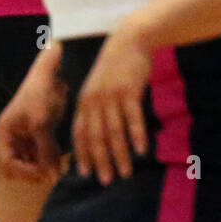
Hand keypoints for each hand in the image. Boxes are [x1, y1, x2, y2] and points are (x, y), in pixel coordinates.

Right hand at [0, 44, 67, 180]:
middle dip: (34, 171)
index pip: (7, 163)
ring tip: (59, 168)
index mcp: (4, 133)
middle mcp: (11, 137)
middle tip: (52, 174)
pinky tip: (61, 159)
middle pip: (18, 166)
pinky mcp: (38, 134)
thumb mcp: (40, 124)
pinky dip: (50, 158)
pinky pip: (42, 154)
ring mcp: (24, 136)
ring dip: (44, 167)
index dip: (23, 172)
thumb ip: (45, 151)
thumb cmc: (41, 94)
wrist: (53, 74)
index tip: (42, 174)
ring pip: (32, 161)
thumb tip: (52, 179)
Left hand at [72, 19, 152, 185]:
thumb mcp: (98, 86)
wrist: (129, 40)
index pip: (79, 133)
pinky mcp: (129, 91)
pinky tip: (141, 150)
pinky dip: (136, 136)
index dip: (82, 155)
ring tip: (125, 173)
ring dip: (119, 155)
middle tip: (106, 181)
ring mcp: (111, 97)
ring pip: (114, 132)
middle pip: (95, 137)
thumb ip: (96, 107)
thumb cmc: (115, 66)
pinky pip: (133, 118)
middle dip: (100, 161)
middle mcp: (94, 102)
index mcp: (84, 102)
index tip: (86, 174)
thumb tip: (99, 132)